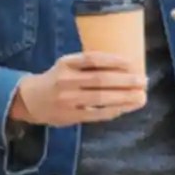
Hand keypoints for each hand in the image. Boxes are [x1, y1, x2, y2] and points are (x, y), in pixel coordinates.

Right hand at [10, 53, 146, 126]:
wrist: (30, 100)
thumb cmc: (57, 79)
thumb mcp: (67, 65)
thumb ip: (88, 65)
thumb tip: (124, 66)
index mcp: (66, 63)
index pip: (93, 59)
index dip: (114, 60)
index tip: (132, 62)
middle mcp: (66, 80)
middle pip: (101, 80)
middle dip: (126, 81)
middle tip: (144, 80)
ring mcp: (68, 99)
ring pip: (101, 98)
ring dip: (124, 98)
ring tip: (141, 96)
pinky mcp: (70, 116)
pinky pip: (96, 114)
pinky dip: (113, 110)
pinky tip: (126, 108)